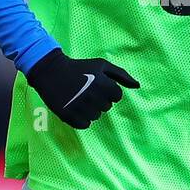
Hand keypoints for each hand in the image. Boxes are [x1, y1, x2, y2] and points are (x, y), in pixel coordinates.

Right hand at [25, 48, 139, 129]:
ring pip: (96, 117)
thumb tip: (138, 86)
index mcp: (102, 83)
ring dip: (90, 109)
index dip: (109, 91)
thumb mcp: (101, 65)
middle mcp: (92, 96)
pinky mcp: (69, 116)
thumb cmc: (79, 67)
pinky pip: (85, 125)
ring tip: (80, 98)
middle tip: (86, 90)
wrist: (51, 71)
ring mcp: (80, 107)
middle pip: (107, 107)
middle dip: (99, 100)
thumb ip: (121, 75)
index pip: (117, 97)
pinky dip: (81, 118)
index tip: (97, 85)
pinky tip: (75, 107)